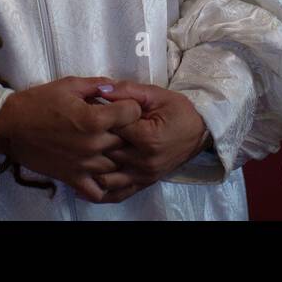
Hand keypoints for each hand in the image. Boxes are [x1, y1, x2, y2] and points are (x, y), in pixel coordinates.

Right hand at [0, 77, 141, 202]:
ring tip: (110, 144)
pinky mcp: (73, 178)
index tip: (123, 105)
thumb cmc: (38, 102)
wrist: (10, 126)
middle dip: (127, 130)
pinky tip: (102, 170)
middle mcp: (93, 144)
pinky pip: (98, 191)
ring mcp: (84, 165)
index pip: (132, 114)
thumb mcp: (69, 85)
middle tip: (118, 124)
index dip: (131, 106)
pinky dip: (105, 184)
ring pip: (118, 165)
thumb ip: (97, 85)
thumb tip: (116, 86)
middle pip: (128, 140)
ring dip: (118, 154)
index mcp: (94, 119)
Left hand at [92, 81, 208, 203]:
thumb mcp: (155, 94)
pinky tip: (88, 181)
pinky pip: (119, 192)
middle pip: (105, 152)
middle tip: (81, 129)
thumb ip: (127, 91)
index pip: (110, 128)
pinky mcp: (145, 183)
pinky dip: (102, 188)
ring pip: (107, 176)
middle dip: (92, 141)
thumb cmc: (178, 110)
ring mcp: (144, 175)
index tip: (87, 110)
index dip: (97, 118)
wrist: (199, 131)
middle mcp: (144, 161)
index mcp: (146, 137)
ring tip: (84, 152)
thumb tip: (101, 89)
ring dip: (93, 166)